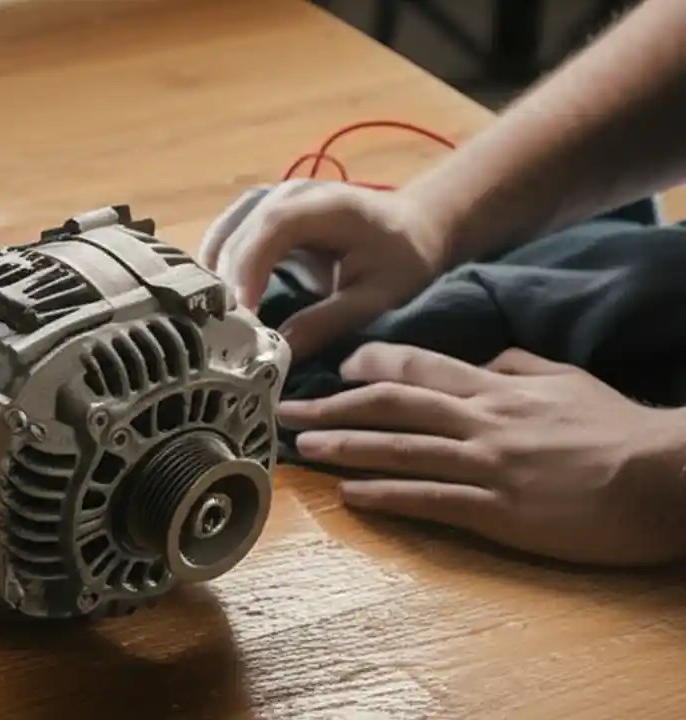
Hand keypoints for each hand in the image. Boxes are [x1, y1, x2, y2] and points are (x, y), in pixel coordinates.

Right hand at [200, 181, 450, 362]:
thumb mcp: (378, 297)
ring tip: (218, 322)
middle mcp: (289, 194)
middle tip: (223, 333)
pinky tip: (218, 303)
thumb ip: (328, 322)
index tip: (242, 314)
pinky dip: (217, 270)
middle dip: (227, 284)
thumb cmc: (403, 260)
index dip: (250, 269)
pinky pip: (225, 239)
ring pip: (223, 236)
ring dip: (215, 279)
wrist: (415, 224)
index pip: (273, 229)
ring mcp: (270, 199)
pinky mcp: (260, 213)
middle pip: (240, 234)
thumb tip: (279, 352)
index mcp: (326, 206)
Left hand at [279, 343, 685, 565]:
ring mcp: (488, 464)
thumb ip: (516, 367)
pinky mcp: (499, 509)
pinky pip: (431, 499)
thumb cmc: (619, 429)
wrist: (665, 475)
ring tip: (302, 448)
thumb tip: (482, 361)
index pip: (419, 368)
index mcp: (497, 388)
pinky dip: (387, 495)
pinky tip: (351, 495)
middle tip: (286, 410)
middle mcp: (483, 419)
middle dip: (333, 406)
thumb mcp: (566, 381)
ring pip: (401, 450)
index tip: (335, 371)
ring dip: (345, 447)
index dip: (371, 367)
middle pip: (393, 407)